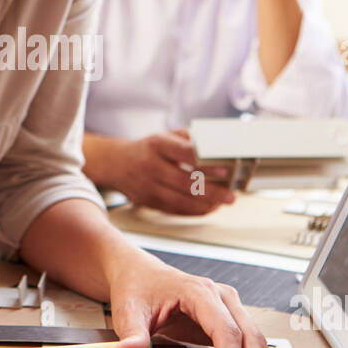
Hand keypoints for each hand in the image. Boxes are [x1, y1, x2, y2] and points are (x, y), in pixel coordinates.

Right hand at [98, 129, 234, 215]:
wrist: (116, 163)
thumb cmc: (148, 149)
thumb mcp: (166, 135)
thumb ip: (190, 139)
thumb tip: (218, 148)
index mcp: (157, 144)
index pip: (185, 154)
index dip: (206, 163)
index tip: (225, 170)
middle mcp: (150, 166)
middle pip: (185, 182)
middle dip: (212, 191)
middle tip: (230, 196)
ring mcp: (147, 186)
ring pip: (180, 201)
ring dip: (205, 204)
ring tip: (222, 203)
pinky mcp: (147, 202)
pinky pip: (174, 210)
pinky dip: (193, 211)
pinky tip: (207, 208)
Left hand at [107, 251, 279, 347]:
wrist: (141, 275)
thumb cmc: (138, 288)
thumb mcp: (128, 310)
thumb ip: (131, 334)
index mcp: (200, 292)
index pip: (225, 332)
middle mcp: (222, 298)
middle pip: (250, 339)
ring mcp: (230, 309)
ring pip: (258, 345)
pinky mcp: (230, 322)